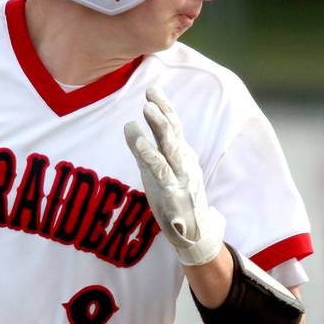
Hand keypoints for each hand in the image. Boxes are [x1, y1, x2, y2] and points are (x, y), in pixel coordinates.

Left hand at [123, 86, 224, 265]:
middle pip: (173, 134)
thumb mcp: (160, 171)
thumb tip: (130, 125)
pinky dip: (152, 157)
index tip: (153, 89)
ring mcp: (181, 179)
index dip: (165, 107)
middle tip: (149, 96)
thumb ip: (146, 149)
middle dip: (162, 114)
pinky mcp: (174, 195)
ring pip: (170, 150)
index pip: (175, 127)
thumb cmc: (174, 199)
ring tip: (146, 111)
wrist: (194, 234)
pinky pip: (162, 173)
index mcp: (183, 156)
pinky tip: (140, 145)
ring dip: (159, 130)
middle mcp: (184, 164)